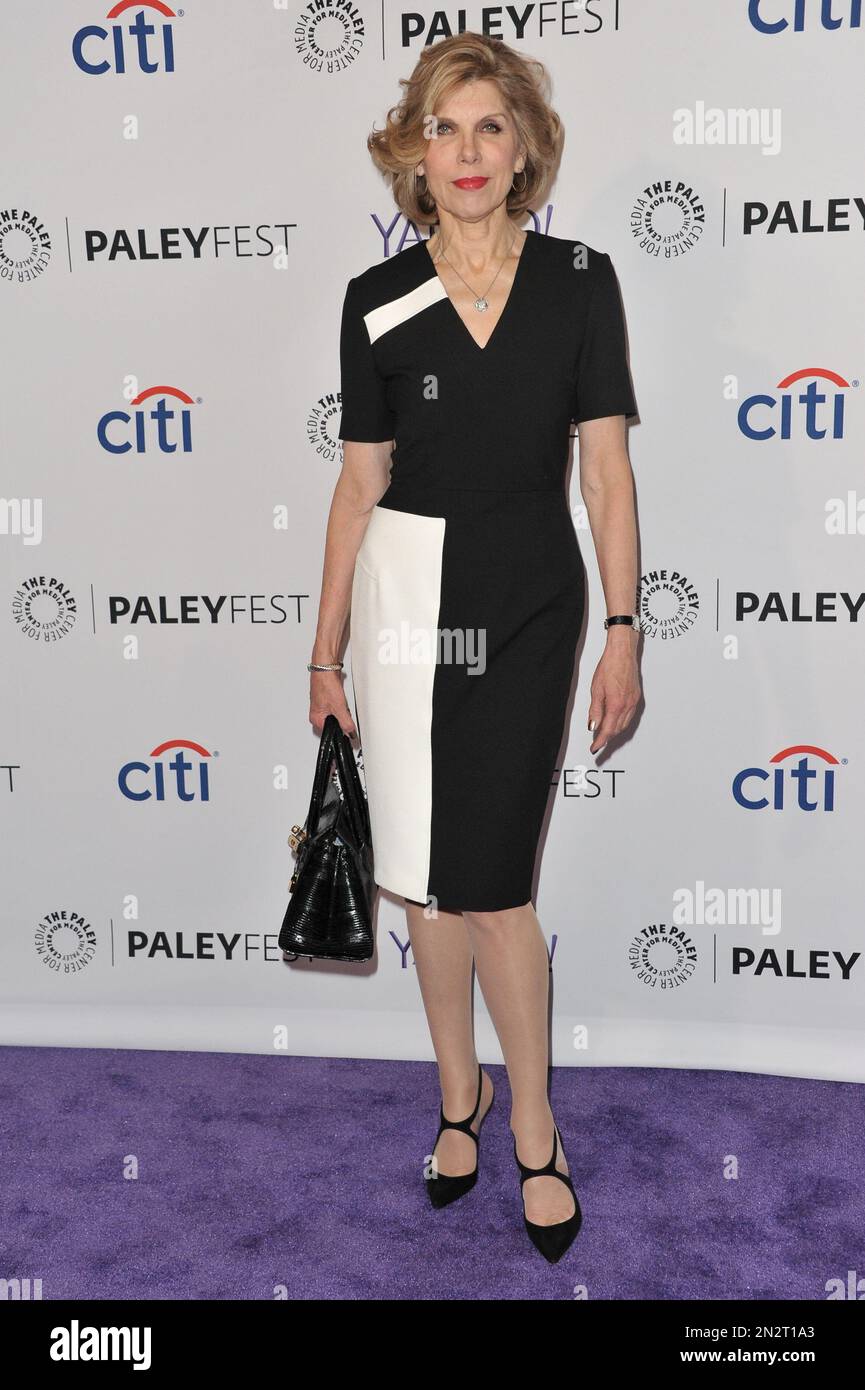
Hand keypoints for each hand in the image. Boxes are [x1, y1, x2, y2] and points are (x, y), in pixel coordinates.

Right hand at [309, 668, 357, 740]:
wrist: (326, 669)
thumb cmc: (325, 685)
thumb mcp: (339, 708)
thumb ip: (346, 723)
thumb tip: (351, 733)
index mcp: (316, 719)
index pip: (331, 733)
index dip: (342, 731)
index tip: (349, 729)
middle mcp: (316, 714)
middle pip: (334, 725)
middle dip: (342, 720)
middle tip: (342, 710)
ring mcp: (321, 707)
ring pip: (336, 715)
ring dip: (342, 712)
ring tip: (340, 702)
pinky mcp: (326, 700)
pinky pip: (336, 707)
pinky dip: (341, 704)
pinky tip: (341, 698)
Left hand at [587, 634, 640, 754]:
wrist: (623, 653)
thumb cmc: (609, 666)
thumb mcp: (596, 689)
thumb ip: (595, 710)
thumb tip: (593, 726)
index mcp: (616, 704)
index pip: (607, 730)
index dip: (600, 742)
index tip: (595, 748)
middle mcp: (628, 705)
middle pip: (617, 730)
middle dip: (607, 738)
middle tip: (597, 743)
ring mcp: (634, 702)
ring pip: (624, 725)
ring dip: (614, 731)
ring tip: (604, 735)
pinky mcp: (637, 698)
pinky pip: (629, 716)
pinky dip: (621, 722)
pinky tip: (615, 721)